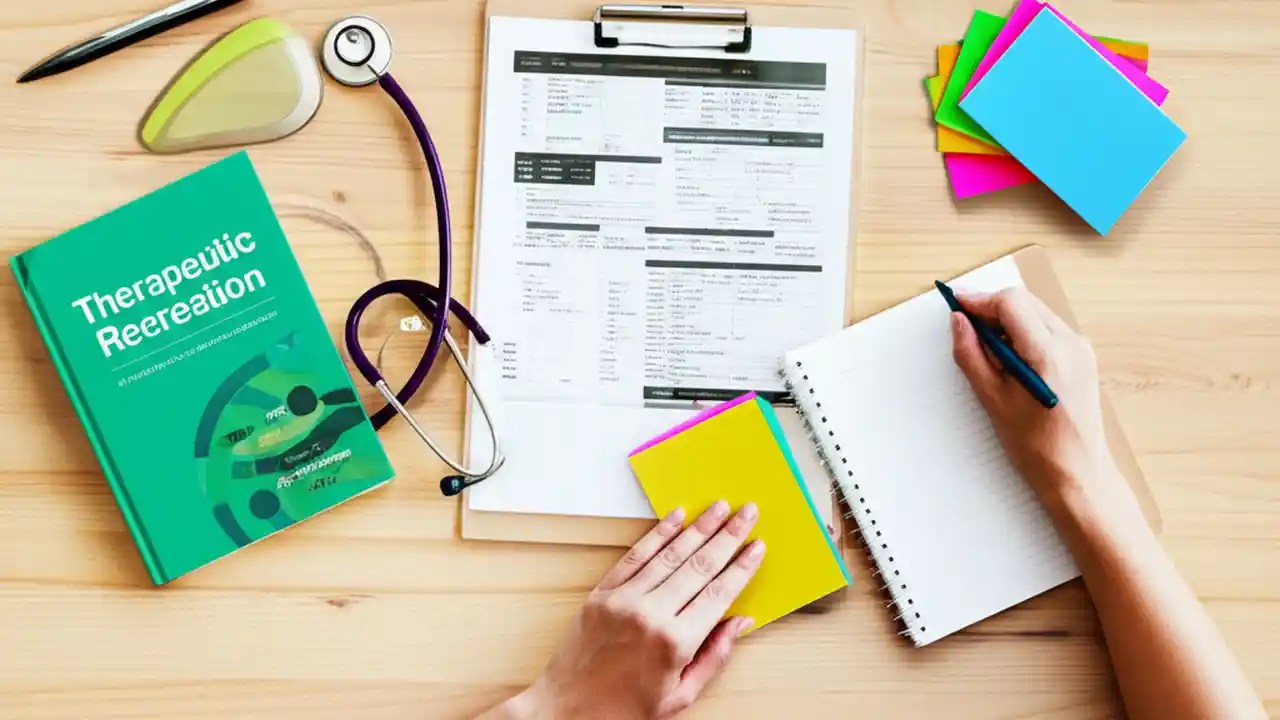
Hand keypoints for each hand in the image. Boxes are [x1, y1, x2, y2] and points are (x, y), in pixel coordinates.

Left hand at [488, 502, 765, 719]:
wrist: (567, 711)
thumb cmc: (624, 711)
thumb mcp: (680, 696)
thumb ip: (714, 656)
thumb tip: (740, 622)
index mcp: (675, 643)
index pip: (719, 594)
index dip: (741, 567)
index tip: (757, 547)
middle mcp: (650, 614)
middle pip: (699, 566)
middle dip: (728, 536)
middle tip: (747, 512)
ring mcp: (623, 600)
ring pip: (670, 554)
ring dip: (698, 527)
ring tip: (719, 507)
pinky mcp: (602, 593)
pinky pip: (635, 556)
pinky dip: (657, 534)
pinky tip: (676, 517)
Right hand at [949, 287, 1143, 528]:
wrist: (1077, 472)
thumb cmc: (1035, 446)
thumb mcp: (992, 400)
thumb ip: (971, 355)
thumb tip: (958, 321)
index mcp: (1049, 354)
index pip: (1011, 303)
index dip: (979, 300)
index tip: (954, 304)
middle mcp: (1071, 344)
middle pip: (1024, 303)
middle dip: (991, 309)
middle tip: (964, 327)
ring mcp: (1081, 349)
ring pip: (1035, 313)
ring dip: (1006, 321)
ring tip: (987, 351)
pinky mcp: (1082, 357)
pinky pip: (1046, 329)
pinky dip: (1023, 333)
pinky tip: (1009, 359)